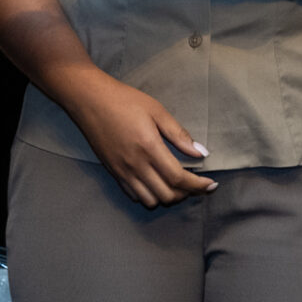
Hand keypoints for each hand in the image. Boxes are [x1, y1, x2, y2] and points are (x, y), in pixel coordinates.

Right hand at [64, 75, 214, 207]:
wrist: (89, 100)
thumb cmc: (125, 100)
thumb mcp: (156, 110)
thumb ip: (179, 134)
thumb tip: (201, 153)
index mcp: (149, 147)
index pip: (178, 178)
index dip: (198, 185)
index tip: (212, 185)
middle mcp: (136, 165)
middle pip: (167, 195)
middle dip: (186, 193)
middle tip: (196, 182)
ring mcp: (122, 172)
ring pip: (151, 200)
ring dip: (167, 196)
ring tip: (176, 183)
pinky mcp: (113, 173)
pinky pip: (134, 195)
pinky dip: (149, 194)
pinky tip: (155, 181)